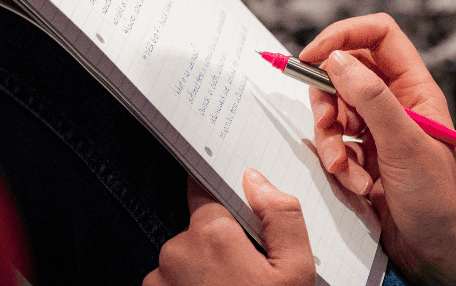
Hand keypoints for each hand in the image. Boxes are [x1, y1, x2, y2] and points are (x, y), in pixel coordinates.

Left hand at [144, 172, 313, 285]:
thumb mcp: (297, 271)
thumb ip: (281, 216)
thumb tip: (255, 180)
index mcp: (211, 236)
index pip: (206, 194)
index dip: (226, 208)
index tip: (239, 226)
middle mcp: (175, 255)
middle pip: (196, 234)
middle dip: (220, 249)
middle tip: (250, 279)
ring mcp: (157, 285)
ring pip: (182, 264)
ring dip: (203, 277)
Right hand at [303, 15, 455, 285]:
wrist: (441, 254)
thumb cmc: (440, 199)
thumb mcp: (405, 143)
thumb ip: (371, 99)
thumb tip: (337, 60)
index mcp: (414, 88)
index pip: (378, 36)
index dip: (343, 35)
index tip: (313, 56)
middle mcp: (396, 104)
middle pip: (346, 73)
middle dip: (329, 100)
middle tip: (330, 125)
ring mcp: (378, 132)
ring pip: (335, 111)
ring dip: (331, 140)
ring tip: (345, 168)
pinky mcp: (364, 159)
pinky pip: (335, 146)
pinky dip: (338, 165)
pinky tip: (356, 186)